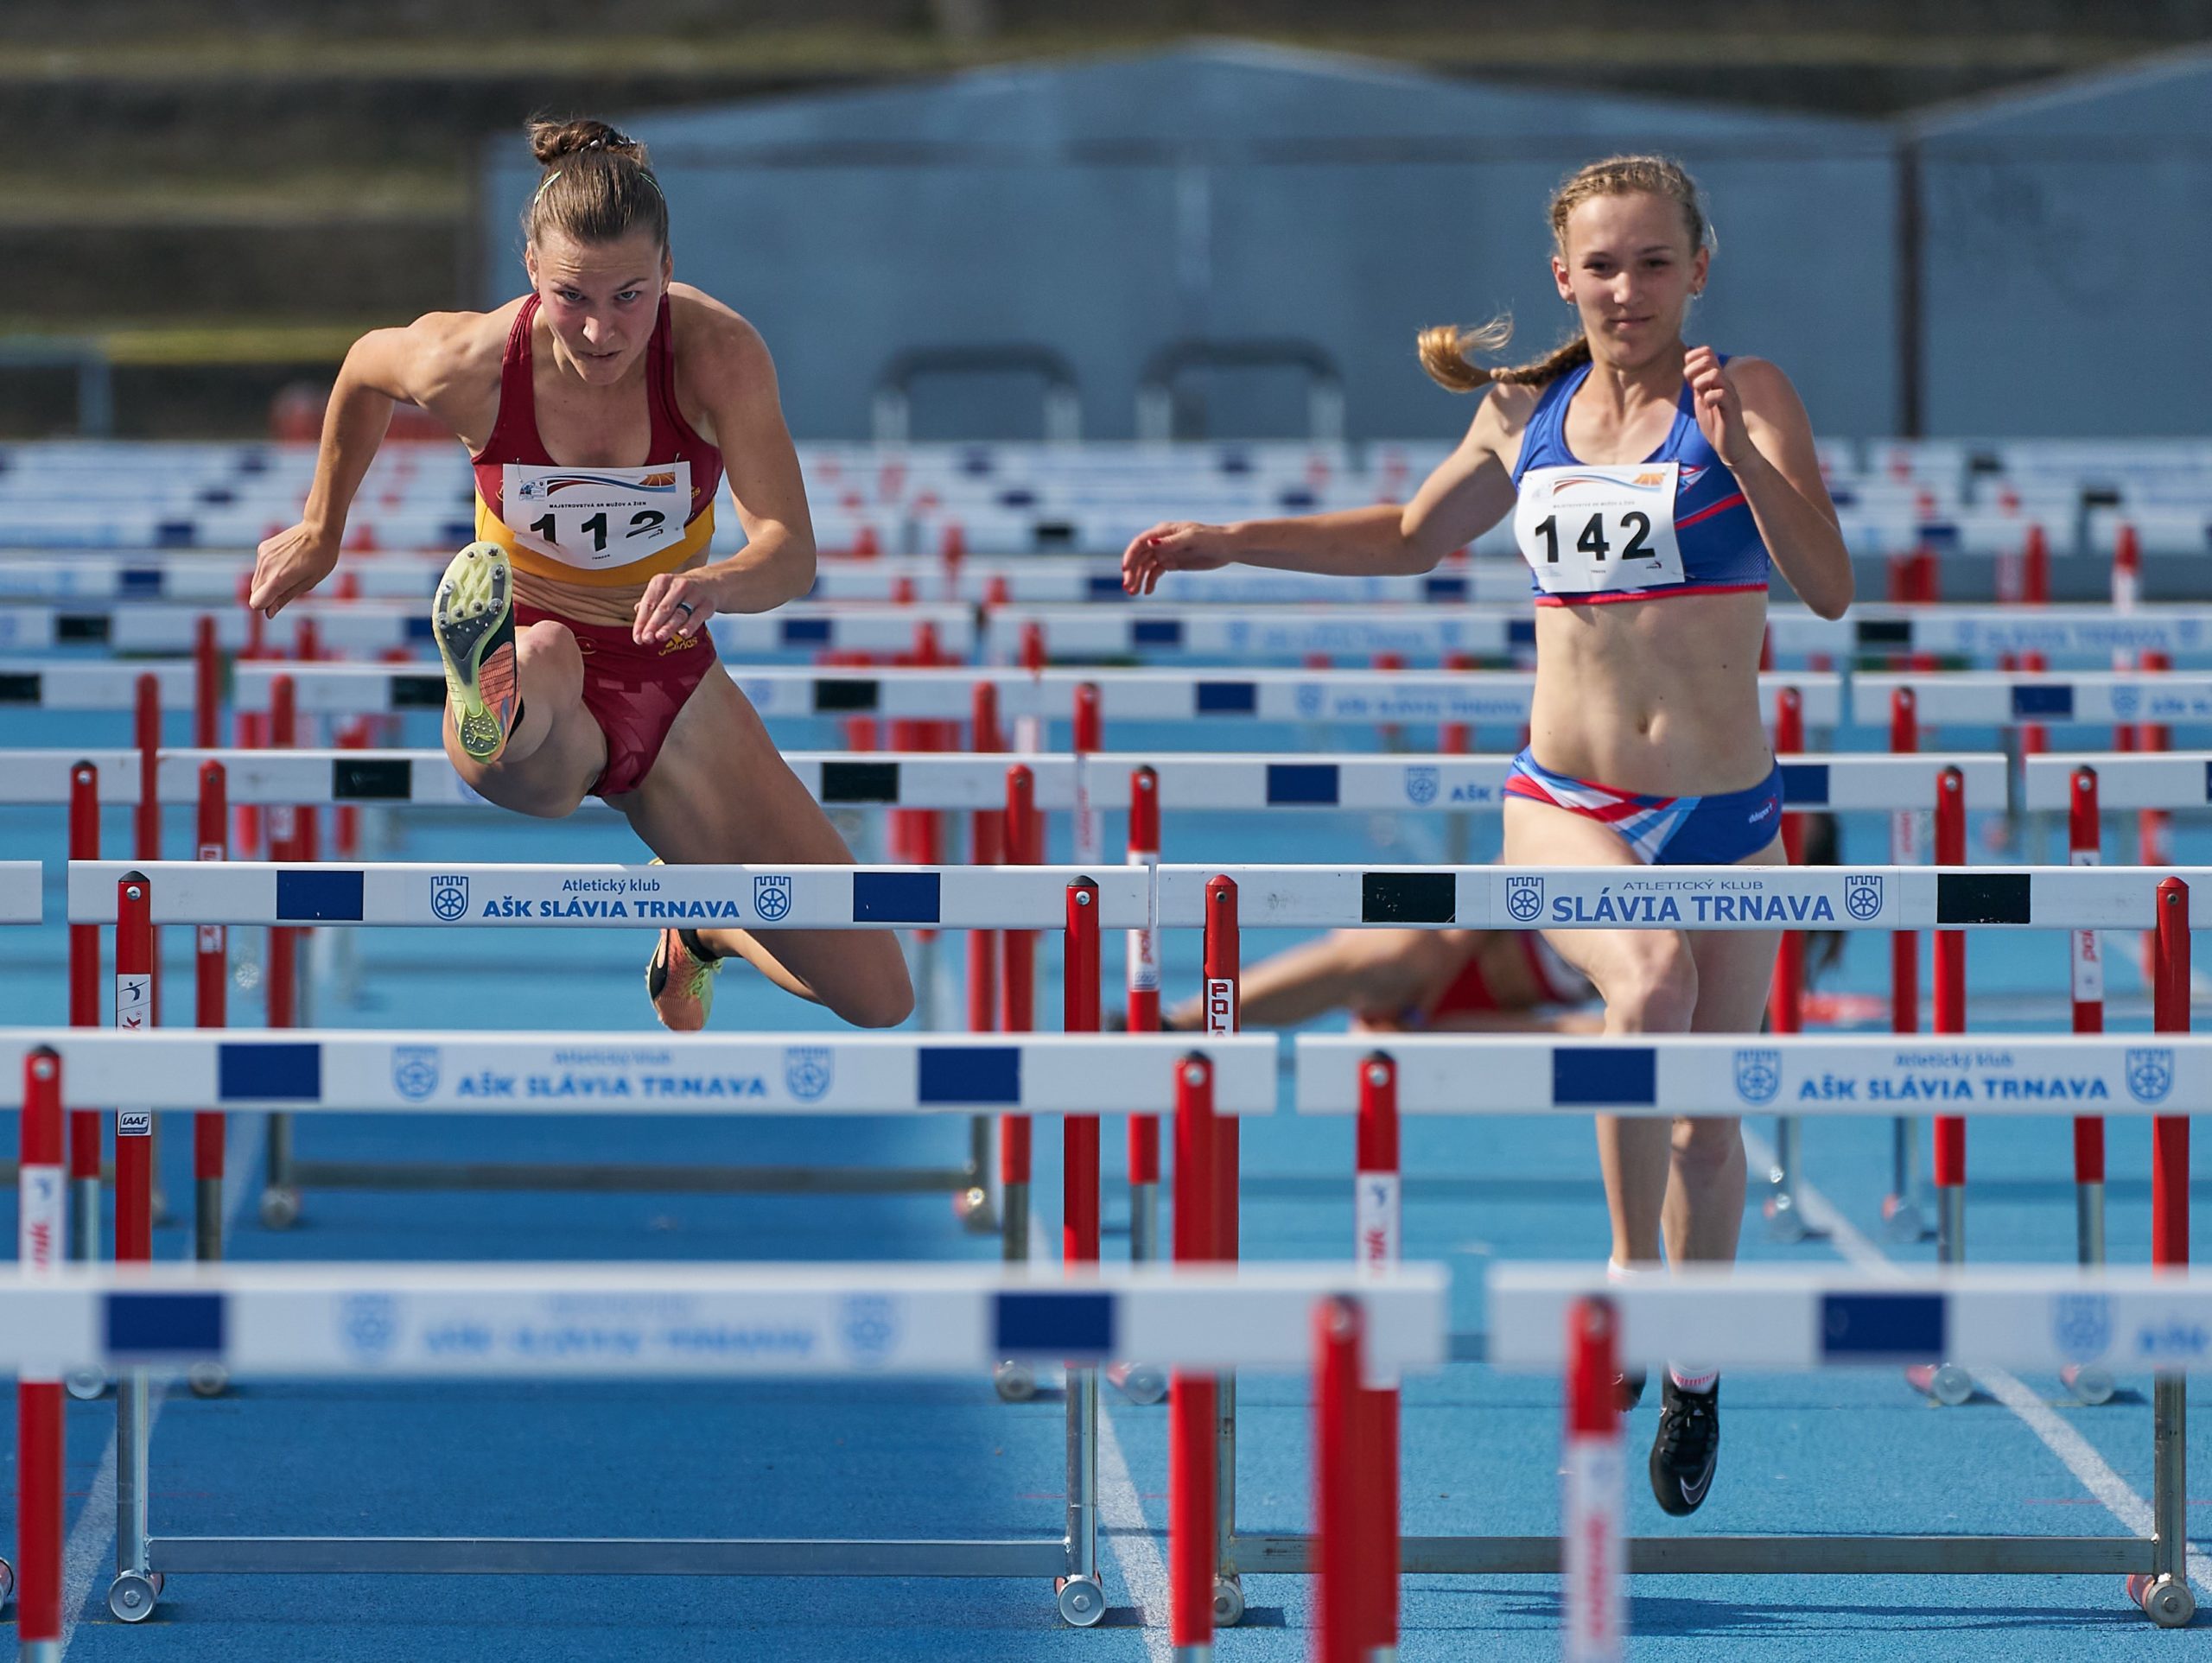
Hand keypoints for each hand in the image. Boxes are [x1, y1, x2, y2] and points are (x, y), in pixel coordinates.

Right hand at [248, 522, 340, 617]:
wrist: (319, 529)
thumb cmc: (321, 559)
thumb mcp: (308, 583)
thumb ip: (285, 598)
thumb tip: (268, 613)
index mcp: (278, 578)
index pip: (256, 603)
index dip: (267, 606)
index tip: (281, 601)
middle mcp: (266, 567)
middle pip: (255, 593)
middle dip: (269, 596)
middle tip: (292, 586)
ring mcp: (262, 556)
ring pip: (257, 581)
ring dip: (269, 583)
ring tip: (291, 572)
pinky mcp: (263, 548)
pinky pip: (261, 568)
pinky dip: (269, 570)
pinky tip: (287, 561)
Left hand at [634, 567, 720, 646]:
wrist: (708, 583)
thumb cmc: (679, 593)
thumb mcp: (663, 593)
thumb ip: (650, 606)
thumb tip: (638, 620)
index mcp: (662, 581)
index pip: (648, 603)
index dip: (641, 621)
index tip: (637, 637)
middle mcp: (678, 585)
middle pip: (663, 608)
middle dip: (653, 625)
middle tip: (646, 639)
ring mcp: (694, 594)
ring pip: (679, 613)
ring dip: (669, 627)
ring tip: (660, 638)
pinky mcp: (707, 604)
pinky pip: (697, 617)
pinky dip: (690, 626)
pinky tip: (682, 634)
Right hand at [1120, 522, 1232, 594]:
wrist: (1227, 546)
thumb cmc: (1211, 538)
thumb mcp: (1192, 539)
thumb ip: (1171, 542)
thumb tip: (1150, 543)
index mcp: (1163, 531)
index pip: (1140, 542)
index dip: (1130, 555)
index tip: (1125, 570)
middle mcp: (1161, 541)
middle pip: (1140, 556)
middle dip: (1132, 571)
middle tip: (1128, 588)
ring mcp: (1166, 552)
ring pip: (1145, 566)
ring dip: (1138, 578)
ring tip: (1134, 593)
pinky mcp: (1172, 563)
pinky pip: (1155, 573)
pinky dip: (1150, 582)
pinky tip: (1147, 592)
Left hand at [1684, 345, 1751, 469]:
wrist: (1732, 447)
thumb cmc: (1716, 425)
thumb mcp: (1701, 401)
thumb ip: (1696, 385)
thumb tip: (1688, 369)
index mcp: (1716, 380)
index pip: (1706, 352)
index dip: (1692, 359)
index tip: (1688, 376)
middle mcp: (1724, 383)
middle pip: (1709, 358)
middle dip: (1694, 369)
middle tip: (1693, 386)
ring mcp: (1729, 394)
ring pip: (1715, 374)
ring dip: (1701, 383)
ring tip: (1701, 396)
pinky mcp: (1731, 408)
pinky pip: (1721, 394)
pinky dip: (1710, 398)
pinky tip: (1709, 406)